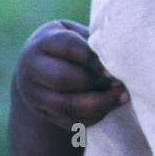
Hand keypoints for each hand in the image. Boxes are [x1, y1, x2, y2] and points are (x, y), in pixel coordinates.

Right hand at [14, 20, 128, 131]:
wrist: (37, 67)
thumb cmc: (68, 46)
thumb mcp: (75, 34)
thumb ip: (91, 42)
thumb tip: (118, 54)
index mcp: (42, 42)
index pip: (69, 48)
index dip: (94, 59)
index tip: (115, 69)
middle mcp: (32, 69)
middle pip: (62, 79)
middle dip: (96, 83)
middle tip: (120, 82)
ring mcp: (34, 94)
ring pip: (66, 105)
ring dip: (99, 104)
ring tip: (122, 97)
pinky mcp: (43, 113)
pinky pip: (70, 121)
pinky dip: (93, 117)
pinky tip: (110, 107)